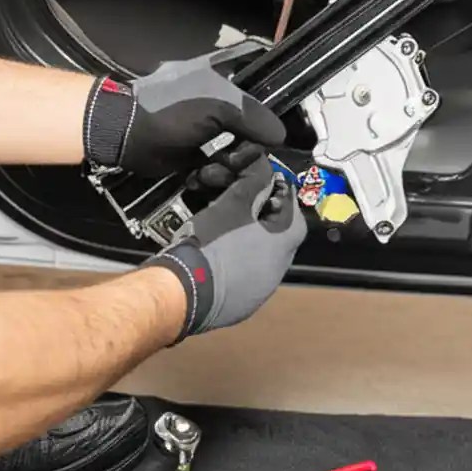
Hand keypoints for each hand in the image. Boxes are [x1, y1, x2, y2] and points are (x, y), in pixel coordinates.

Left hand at [123, 58, 284, 177]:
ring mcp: (208, 136)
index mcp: (226, 88)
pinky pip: (218, 172)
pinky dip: (211, 178)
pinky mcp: (196, 158)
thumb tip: (280, 137)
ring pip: (237, 160)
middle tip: (228, 159)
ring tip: (206, 172)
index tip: (256, 146)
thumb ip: (253, 119)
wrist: (127, 134)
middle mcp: (220, 110)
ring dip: (225, 170)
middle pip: (252, 140)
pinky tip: (197, 177)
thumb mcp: (218, 108)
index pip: (261, 112)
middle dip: (242, 155)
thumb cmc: (172, 113)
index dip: (261, 132)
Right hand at [143, 159, 305, 339]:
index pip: (291, 208)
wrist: (180, 293)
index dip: (274, 190)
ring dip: (240, 237)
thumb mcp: (234, 201)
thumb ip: (255, 178)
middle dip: (253, 213)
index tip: (257, 180)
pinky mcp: (235, 307)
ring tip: (215, 223)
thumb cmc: (212, 245)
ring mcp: (256, 293)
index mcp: (283, 246)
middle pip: (272, 232)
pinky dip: (227, 260)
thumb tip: (263, 163)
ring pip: (253, 255)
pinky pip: (237, 276)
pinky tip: (207, 250)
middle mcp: (276, 272)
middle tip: (231, 199)